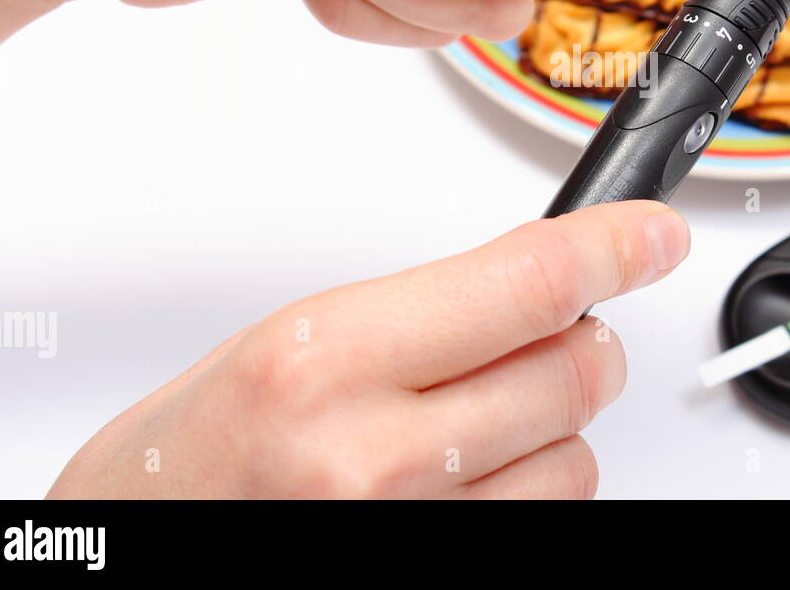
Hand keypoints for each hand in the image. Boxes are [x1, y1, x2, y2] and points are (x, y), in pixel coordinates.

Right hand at [46, 201, 689, 498]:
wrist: (137, 555)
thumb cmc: (184, 468)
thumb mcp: (276, 349)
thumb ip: (409, 313)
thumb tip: (528, 283)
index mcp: (323, 357)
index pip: (526, 281)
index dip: (613, 247)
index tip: (652, 234)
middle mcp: (373, 453)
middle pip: (573, 369)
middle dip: (580, 339)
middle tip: (549, 331)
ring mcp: (410, 529)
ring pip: (574, 458)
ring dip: (550, 430)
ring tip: (469, 428)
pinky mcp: (440, 572)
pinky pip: (543, 522)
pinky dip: (525, 492)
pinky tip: (466, 482)